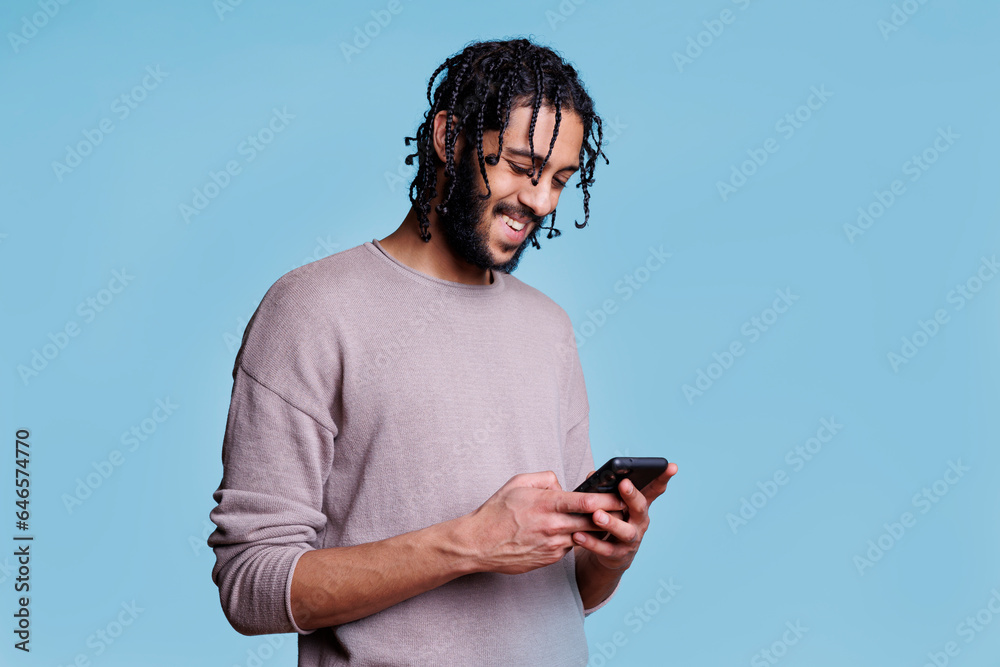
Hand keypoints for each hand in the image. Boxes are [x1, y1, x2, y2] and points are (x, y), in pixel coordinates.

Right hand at [460, 471, 626, 574]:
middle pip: (593, 521)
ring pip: (584, 535)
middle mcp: (553, 526)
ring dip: (592, 529)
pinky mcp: (550, 559)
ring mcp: (553, 545)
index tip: (621, 495)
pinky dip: (572, 539)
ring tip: (598, 520)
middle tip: (621, 508)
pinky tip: (565, 533)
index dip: (608, 498)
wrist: (478, 544)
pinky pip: (569, 547)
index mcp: (546, 504)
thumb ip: (545, 478)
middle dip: (609, 515)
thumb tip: (563, 485)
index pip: (586, 501)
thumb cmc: (496, 511)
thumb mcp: (518, 483)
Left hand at [572, 462, 678, 570]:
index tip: (671, 466)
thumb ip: (605, 488)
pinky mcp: (617, 555)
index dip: (663, 478)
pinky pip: (605, 549)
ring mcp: (631, 540)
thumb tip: (594, 475)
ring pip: (625, 532)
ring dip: (612, 523)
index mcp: (640, 505)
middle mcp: (640, 521)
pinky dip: (591, 543)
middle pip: (640, 507)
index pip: (654, 489)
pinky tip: (578, 536)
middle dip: (632, 495)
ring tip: (597, 516)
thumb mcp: (612, 503)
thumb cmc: (613, 521)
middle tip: (624, 484)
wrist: (611, 556)